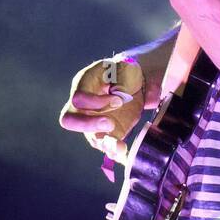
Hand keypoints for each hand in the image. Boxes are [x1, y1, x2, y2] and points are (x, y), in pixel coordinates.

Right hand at [58, 57, 145, 180]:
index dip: (97, 102)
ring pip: (89, 137)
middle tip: (109, 124)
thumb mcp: (126, 67)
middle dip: (88, 124)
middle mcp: (82, 105)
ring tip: (120, 146)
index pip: (79, 98)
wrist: (131, 80)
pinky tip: (125, 152)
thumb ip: (130, 80)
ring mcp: (93, 121)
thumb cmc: (123, 70)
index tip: (119, 100)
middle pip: (69, 120)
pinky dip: (114, 151)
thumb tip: (150, 99)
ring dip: (104, 143)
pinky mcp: (106, 133)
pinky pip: (105, 145)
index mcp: (84, 84)